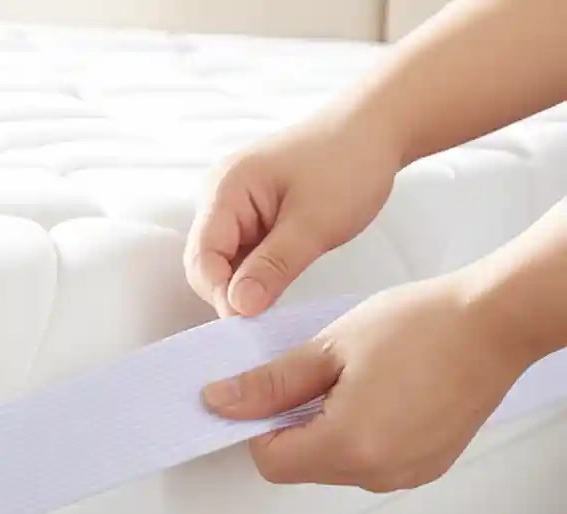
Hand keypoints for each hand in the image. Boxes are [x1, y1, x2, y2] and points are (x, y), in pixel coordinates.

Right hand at [185, 113, 400, 317]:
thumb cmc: (348, 165)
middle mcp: (218, 195)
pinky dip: (255, 273)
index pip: (202, 256)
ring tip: (278, 301)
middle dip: (229, 293)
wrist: (373, 128)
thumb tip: (237, 308)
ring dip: (244, 284)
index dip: (220, 294)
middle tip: (267, 320)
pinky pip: (239, 252)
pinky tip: (279, 281)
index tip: (252, 323)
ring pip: (222, 261)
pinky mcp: (248, 213)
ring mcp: (231, 204)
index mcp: (226, 189)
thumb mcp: (315, 223)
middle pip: (205, 262)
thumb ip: (273, 266)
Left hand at [200, 276, 534, 492]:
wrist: (493, 322)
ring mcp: (407, 474)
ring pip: (333, 465)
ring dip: (324, 430)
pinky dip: (358, 434)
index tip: (264, 392)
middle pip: (301, 467)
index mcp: (350, 445)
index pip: (270, 461)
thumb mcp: (328, 347)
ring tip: (352, 379)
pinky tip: (377, 392)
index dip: (258, 425)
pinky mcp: (426, 466)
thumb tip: (220, 402)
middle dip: (291, 426)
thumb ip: (269, 384)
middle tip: (313, 375)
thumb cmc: (421, 325)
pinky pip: (369, 462)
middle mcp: (380, 473)